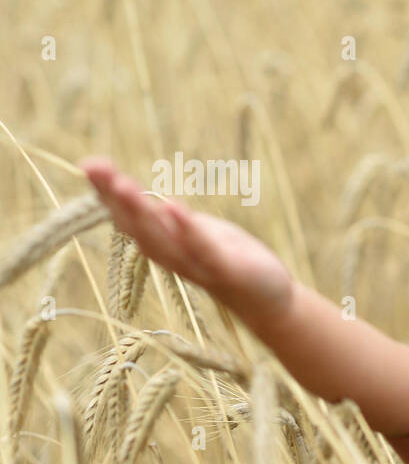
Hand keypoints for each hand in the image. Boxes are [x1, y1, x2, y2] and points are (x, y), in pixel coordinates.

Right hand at [80, 157, 295, 325]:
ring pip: (163, 239)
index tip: (87, 165)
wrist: (266, 298)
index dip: (106, 193)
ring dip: (142, 212)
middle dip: (117, 199)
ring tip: (124, 185)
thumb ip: (162, 215)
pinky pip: (203, 249)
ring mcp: (198, 265)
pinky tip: (174, 207)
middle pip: (138, 227)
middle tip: (97, 170)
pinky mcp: (226, 270)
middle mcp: (172, 256)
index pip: (127, 216)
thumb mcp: (190, 231)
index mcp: (163, 243)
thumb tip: (124, 189)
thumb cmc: (224, 259)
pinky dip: (187, 229)